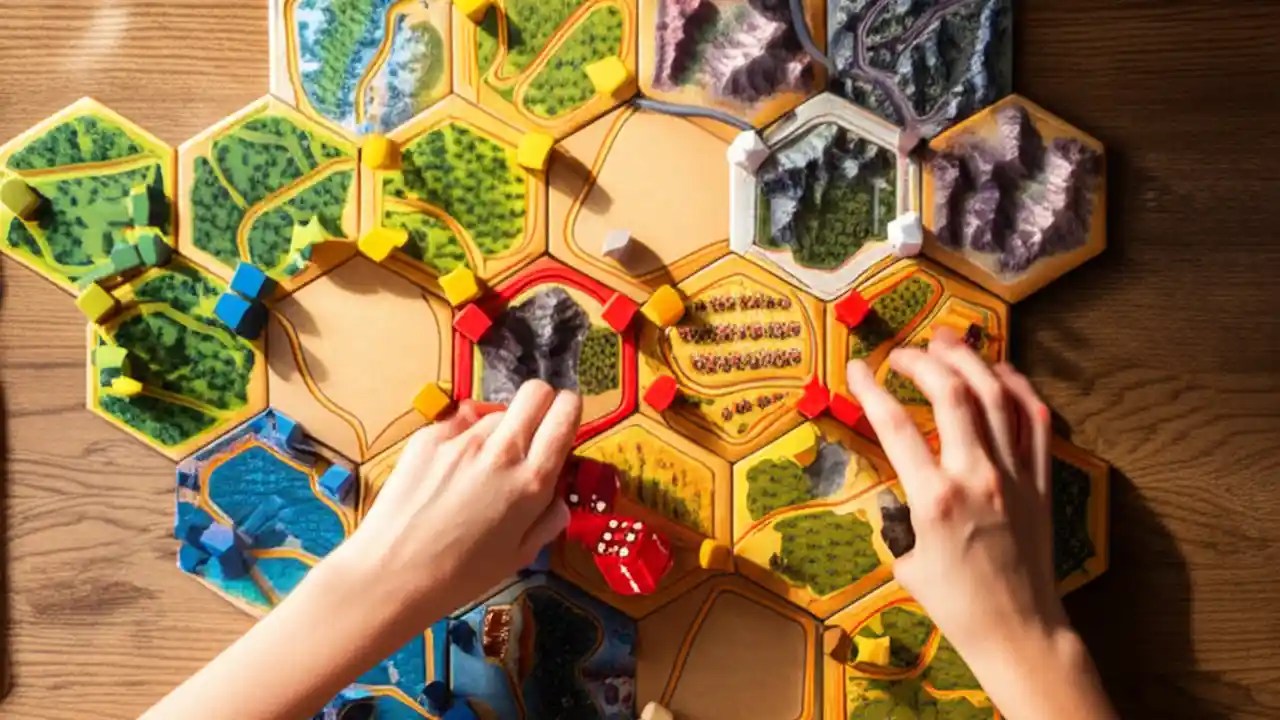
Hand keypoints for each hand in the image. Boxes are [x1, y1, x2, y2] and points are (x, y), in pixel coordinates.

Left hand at [336, 381, 580, 622]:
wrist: (392, 574)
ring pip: (495, 412)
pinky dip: (463, 439)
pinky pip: (459, 424)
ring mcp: (461, 439)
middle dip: (541, 404)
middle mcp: (500, 450)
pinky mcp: (428, 437)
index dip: (568, 410)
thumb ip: (549, 519)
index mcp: (532, 481)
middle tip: (531, 432)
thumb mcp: (521, 556)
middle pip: (535, 391)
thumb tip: (558, 497)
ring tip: (480, 467)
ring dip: (498, 430)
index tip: (561, 424)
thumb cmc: (461, 575)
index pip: (565, 412)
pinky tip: (450, 472)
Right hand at [847, 329, 1114, 718]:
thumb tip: (901, 485)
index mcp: (934, 499)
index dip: (870, 389)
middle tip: (901, 353)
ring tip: (946, 341)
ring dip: (969, 360)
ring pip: (995, 396)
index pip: (895, 426)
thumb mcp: (906, 558)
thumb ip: (900, 512)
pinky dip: (1018, 388)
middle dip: (922, 361)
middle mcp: (976, 477)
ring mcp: (1014, 476)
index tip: (856, 367)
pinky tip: (999, 372)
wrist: (1017, 629)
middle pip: (951, 394)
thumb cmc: (955, 604)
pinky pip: (1034, 422)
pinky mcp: (1041, 482)